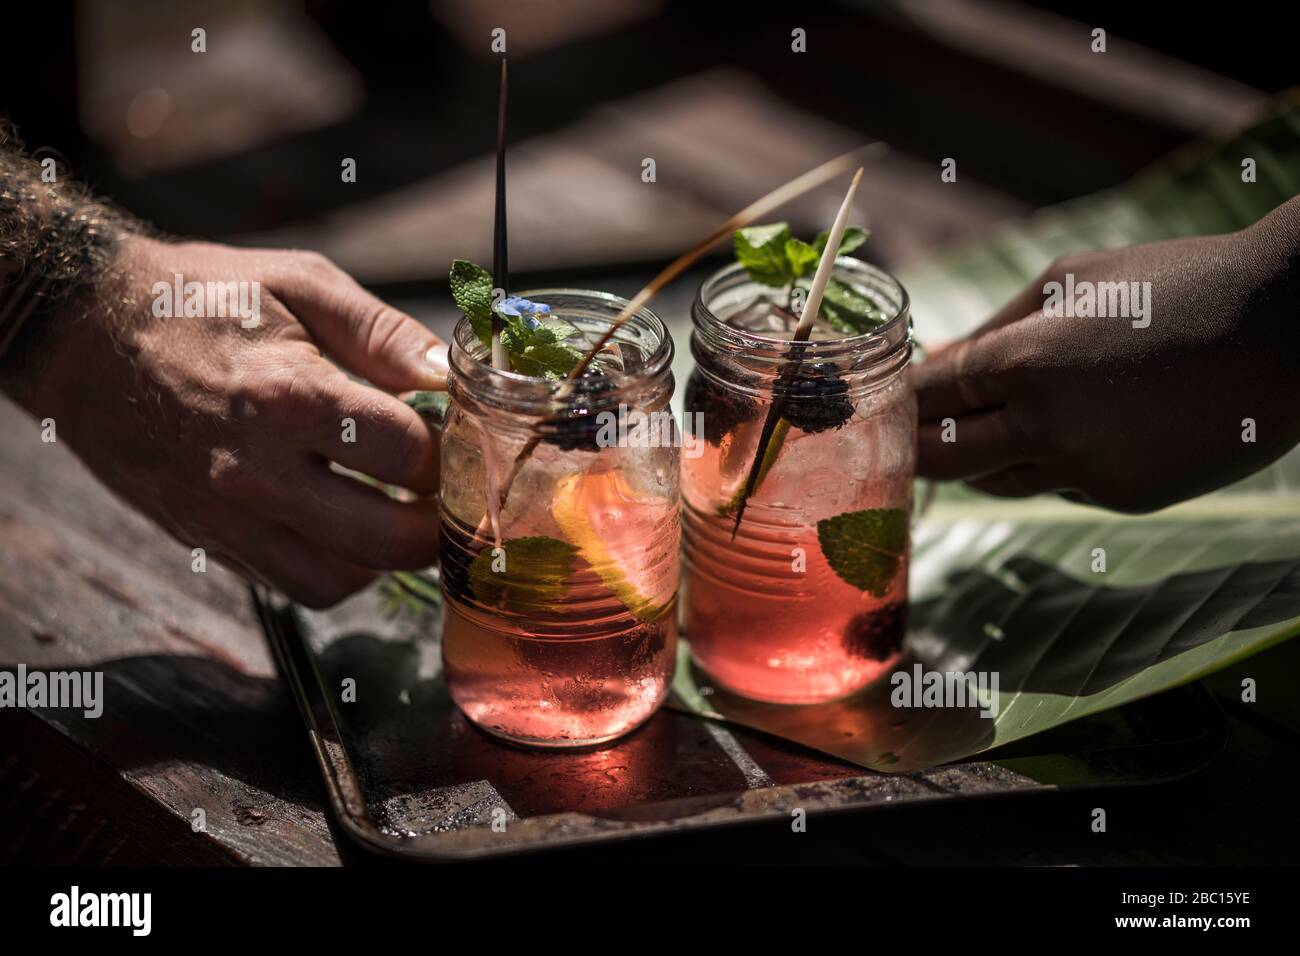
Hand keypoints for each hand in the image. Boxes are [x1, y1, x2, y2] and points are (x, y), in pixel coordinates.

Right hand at [25, 236, 446, 606]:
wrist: (83, 330)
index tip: (457, 438)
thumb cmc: (197, 298)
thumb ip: (383, 332)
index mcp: (288, 396)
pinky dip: (337, 568)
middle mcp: (256, 470)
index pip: (410, 456)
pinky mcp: (208, 538)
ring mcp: (227, 514)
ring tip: (399, 511)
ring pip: (342, 579)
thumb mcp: (298, 284)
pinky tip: (346, 524)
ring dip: (387, 556)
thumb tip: (448, 372)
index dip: (450, 451)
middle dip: (436, 522)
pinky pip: (294, 585)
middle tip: (448, 494)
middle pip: (387, 539)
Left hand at [914, 198, 1299, 511]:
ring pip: (999, 482)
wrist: (1287, 327)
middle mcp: (1045, 428)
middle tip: (905, 440)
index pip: (928, 398)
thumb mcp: (1072, 282)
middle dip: (917, 449)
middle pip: (942, 460)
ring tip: (993, 427)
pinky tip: (1085, 428)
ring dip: (985, 458)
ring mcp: (1086, 471)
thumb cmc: (1176, 282)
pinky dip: (1056, 463)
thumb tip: (938, 358)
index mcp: (1022, 362)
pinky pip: (1062, 486)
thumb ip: (993, 328)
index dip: (902, 403)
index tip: (884, 404)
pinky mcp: (1124, 499)